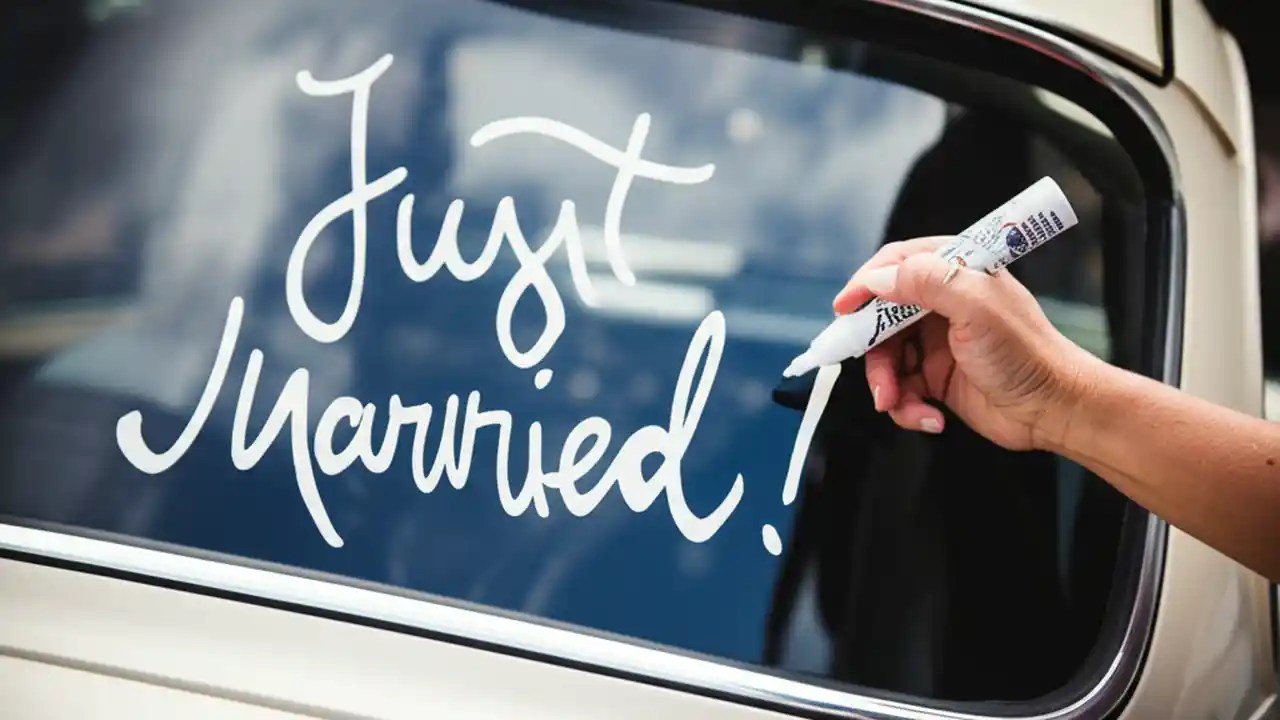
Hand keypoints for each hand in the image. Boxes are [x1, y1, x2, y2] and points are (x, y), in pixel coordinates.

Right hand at [832, 237, 1100, 450]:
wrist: (1055, 410)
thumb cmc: (1027, 354)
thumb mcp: (976, 307)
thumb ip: (927, 282)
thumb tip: (877, 279)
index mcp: (955, 272)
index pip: (896, 264)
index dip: (865, 284)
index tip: (844, 309)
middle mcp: (942, 303)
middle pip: (881, 317)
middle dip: (872, 351)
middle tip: (874, 376)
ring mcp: (937, 341)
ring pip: (885, 357)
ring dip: (886, 386)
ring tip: (898, 405)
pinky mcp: (936, 377)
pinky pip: (900, 388)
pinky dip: (906, 406)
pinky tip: (929, 418)